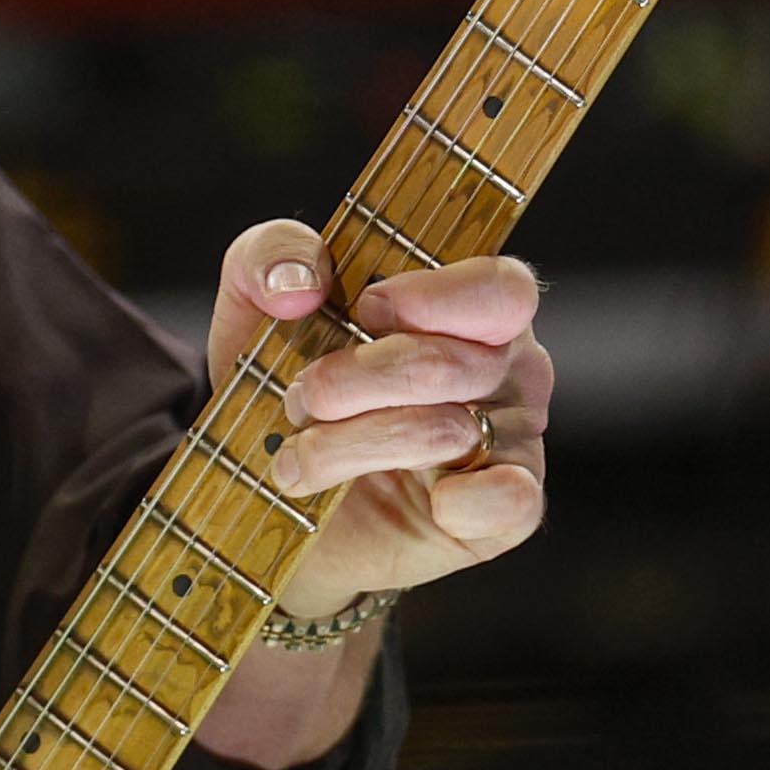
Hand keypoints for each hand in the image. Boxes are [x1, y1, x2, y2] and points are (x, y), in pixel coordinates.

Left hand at [208, 214, 554, 610]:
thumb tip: (300, 281)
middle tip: (299, 402)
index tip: (361, 313)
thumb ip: (267, 257)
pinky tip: (422, 501)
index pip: (500, 287)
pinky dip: (460, 502)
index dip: (429, 298)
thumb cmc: (285, 392)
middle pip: (450, 363)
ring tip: (296, 459)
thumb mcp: (254, 311)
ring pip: (446, 432)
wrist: (266, 496)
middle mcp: (507, 368)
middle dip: (349, 383)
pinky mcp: (506, 512)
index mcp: (471, 307)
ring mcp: (514, 440)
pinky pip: (512, 501)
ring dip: (347, 446)